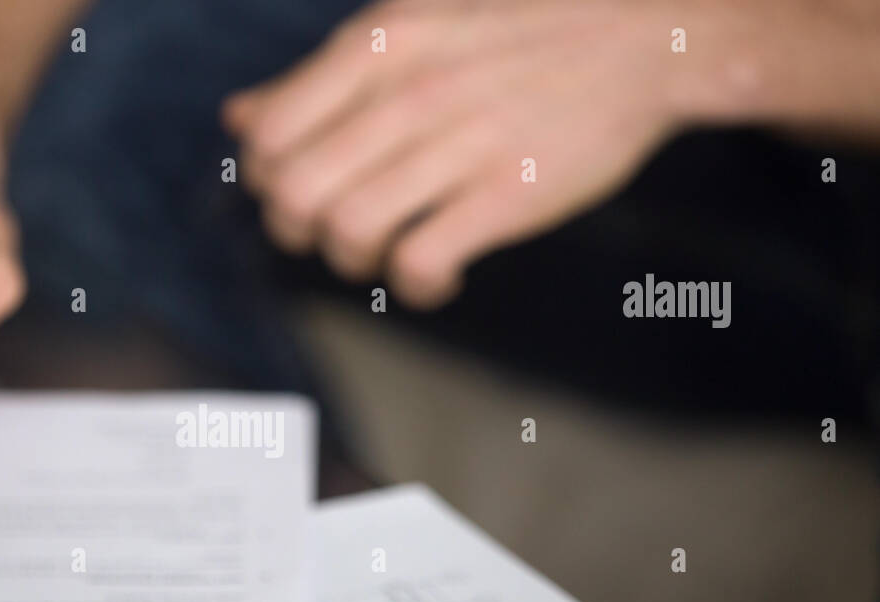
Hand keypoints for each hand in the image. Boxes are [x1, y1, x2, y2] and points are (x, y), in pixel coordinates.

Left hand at [224, 0, 685, 308]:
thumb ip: (319, 79)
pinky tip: (435, 278)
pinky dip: (413, 287)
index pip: (267, 140)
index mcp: (377, 45)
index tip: (305, 194)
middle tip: (335, 233)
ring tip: (388, 251)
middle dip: (300, 234)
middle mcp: (410, 91)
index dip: (268, 187)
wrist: (646, 36)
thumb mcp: (407, 27)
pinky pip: (419, 264)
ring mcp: (461, 143)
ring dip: (354, 263)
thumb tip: (240, 120)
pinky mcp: (508, 195)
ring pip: (348, 233)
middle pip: (296, 197)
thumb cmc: (513, 35)